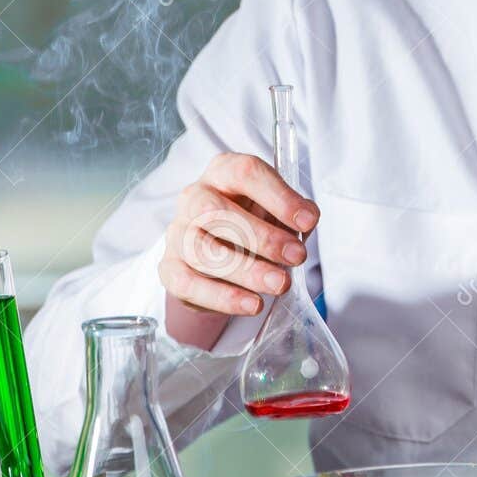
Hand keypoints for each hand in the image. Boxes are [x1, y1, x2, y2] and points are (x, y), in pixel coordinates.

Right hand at [161, 151, 317, 346]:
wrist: (217, 257)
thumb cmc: (250, 223)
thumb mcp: (275, 210)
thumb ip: (292, 213)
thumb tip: (306, 221)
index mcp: (223, 172)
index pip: (244, 174)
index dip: (278, 197)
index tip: (307, 221)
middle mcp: (194, 197)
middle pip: (216, 212)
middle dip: (262, 236)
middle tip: (296, 256)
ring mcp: (178, 233)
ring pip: (202, 250)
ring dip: (246, 270)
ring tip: (279, 284)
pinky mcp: (170, 268)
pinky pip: (190, 284)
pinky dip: (225, 297)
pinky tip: (253, 304)